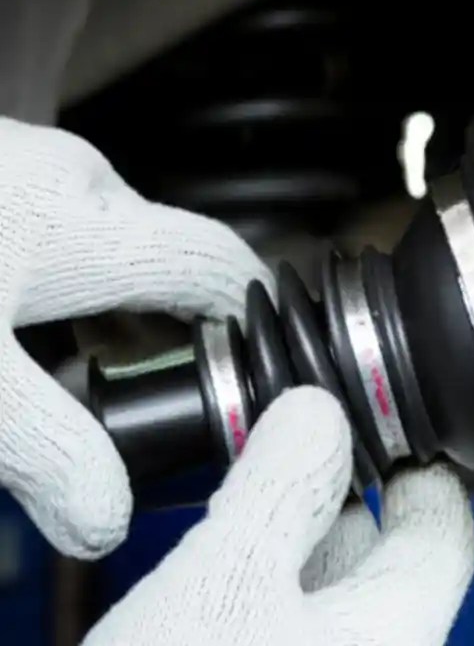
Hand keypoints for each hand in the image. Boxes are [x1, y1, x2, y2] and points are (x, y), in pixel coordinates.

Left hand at [0, 116, 271, 557]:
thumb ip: (52, 456)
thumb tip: (104, 520)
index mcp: (95, 226)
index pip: (223, 266)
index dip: (248, 320)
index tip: (242, 366)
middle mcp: (69, 176)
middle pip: (155, 260)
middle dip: (144, 328)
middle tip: (109, 388)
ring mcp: (13, 156)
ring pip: (87, 239)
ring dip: (78, 301)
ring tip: (30, 353)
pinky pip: (31, 218)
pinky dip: (27, 270)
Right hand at [82, 386, 473, 645]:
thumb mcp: (229, 581)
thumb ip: (279, 489)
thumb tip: (318, 413)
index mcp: (397, 625)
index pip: (443, 529)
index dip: (424, 465)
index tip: (399, 427)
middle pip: (379, 556)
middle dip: (341, 493)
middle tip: (302, 443)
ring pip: (323, 594)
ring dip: (292, 541)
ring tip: (250, 490)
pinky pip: (281, 625)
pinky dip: (258, 588)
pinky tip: (210, 575)